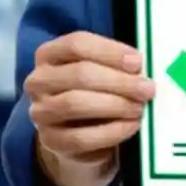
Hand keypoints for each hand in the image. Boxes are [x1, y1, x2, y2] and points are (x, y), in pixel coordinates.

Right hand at [25, 31, 155, 184]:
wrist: (80, 130)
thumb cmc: (97, 89)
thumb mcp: (104, 69)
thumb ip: (119, 64)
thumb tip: (142, 68)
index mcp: (50, 54)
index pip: (77, 44)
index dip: (110, 51)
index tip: (138, 62)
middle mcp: (39, 80)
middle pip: (79, 74)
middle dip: (119, 81)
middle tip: (147, 89)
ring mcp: (40, 111)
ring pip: (75, 104)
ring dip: (115, 105)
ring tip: (140, 108)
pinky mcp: (50, 140)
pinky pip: (80, 137)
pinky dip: (111, 131)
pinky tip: (131, 126)